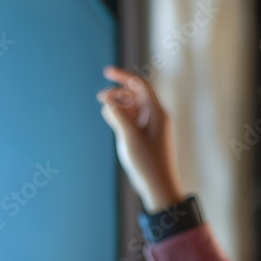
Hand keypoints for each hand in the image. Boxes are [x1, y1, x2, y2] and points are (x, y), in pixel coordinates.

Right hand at [97, 65, 184, 213]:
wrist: (160, 188)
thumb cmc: (147, 164)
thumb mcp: (129, 138)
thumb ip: (118, 116)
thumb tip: (108, 100)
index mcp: (157, 113)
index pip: (140, 85)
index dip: (123, 76)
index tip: (106, 72)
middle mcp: (157, 117)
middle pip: (136, 94)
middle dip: (118, 92)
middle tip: (99, 98)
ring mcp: (153, 127)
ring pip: (134, 107)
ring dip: (119, 105)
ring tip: (105, 111)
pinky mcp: (148, 137)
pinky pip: (134, 119)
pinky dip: (123, 117)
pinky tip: (112, 120)